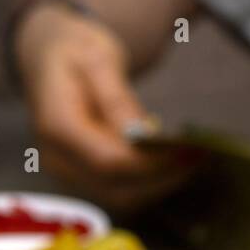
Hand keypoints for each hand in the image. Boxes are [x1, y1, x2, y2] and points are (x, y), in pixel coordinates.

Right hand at [14, 2, 193, 210]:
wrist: (49, 57)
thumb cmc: (73, 51)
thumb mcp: (96, 59)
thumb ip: (117, 98)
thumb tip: (142, 135)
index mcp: (57, 127)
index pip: (109, 162)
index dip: (151, 164)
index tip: (188, 151)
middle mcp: (58, 159)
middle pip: (118, 188)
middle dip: (163, 179)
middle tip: (199, 157)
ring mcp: (69, 173)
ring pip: (123, 197)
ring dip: (161, 185)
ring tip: (192, 160)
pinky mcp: (84, 177)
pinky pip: (122, 191)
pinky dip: (151, 183)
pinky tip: (174, 164)